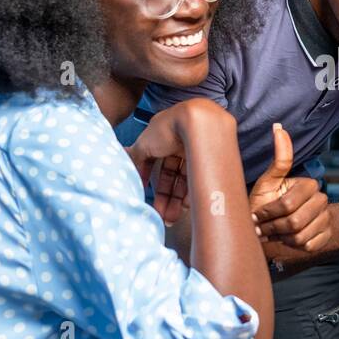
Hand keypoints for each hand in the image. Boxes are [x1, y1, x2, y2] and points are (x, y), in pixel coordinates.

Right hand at [125, 100, 233, 223]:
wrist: (196, 120)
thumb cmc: (169, 127)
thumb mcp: (144, 142)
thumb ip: (135, 156)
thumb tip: (128, 167)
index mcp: (167, 138)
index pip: (158, 164)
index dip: (152, 180)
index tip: (147, 196)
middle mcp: (184, 144)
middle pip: (173, 176)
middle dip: (166, 197)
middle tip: (162, 215)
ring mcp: (198, 152)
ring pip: (186, 181)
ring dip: (177, 201)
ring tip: (171, 218)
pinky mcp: (210, 161)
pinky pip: (200, 181)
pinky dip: (192, 195)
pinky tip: (185, 207)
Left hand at [250, 123, 331, 252]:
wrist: (276, 224)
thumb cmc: (266, 202)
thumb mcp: (268, 180)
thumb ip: (278, 157)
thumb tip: (278, 127)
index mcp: (309, 185)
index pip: (288, 204)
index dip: (269, 212)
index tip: (257, 215)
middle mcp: (322, 200)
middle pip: (295, 221)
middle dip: (273, 227)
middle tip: (262, 227)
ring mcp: (326, 219)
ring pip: (301, 235)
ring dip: (280, 238)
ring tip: (271, 233)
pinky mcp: (326, 236)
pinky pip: (308, 246)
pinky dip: (292, 246)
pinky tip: (284, 239)